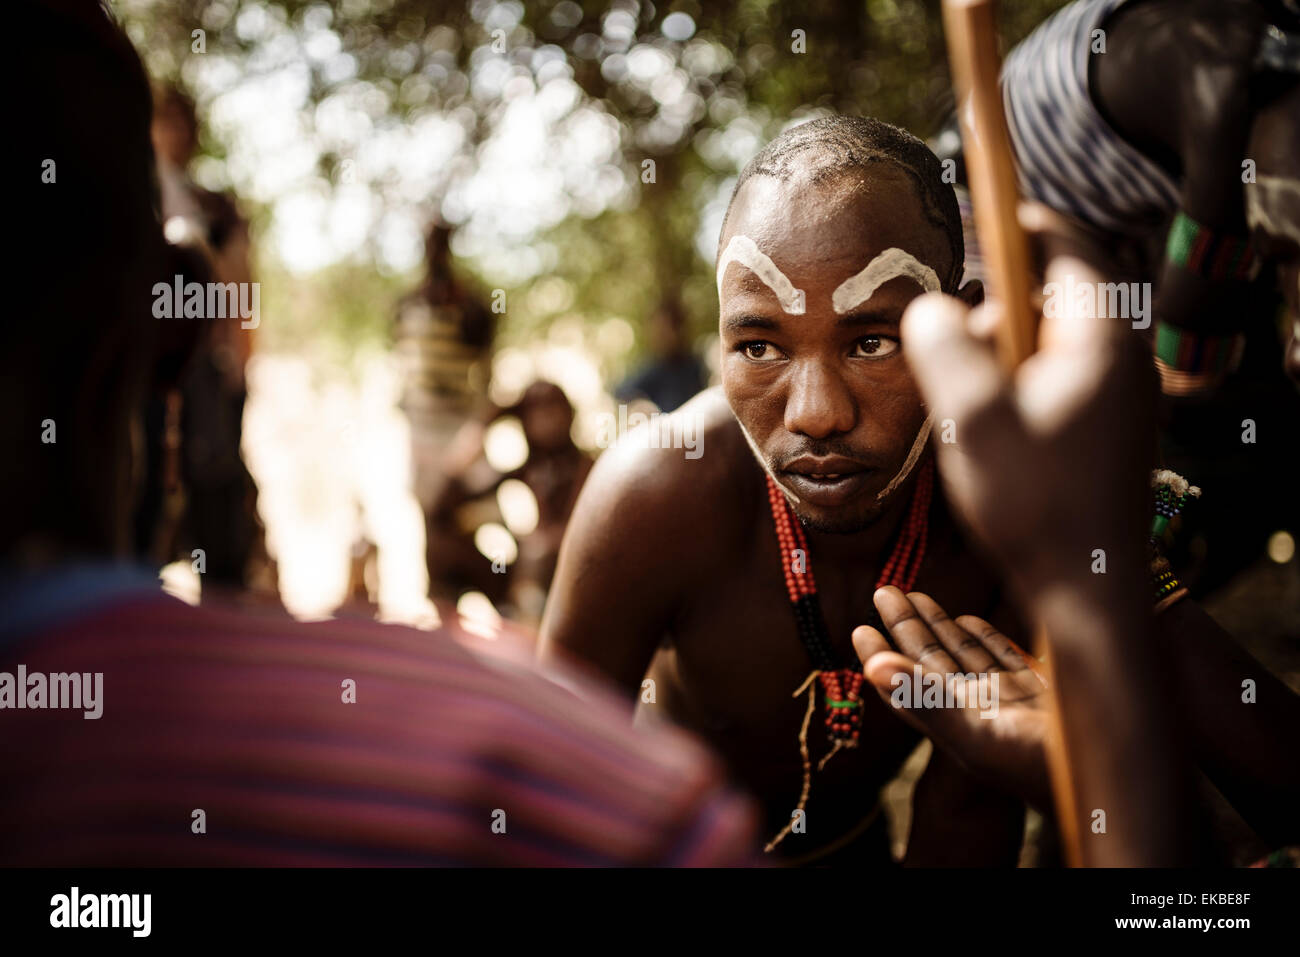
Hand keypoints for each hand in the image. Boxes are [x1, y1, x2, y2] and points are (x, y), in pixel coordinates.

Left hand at [853, 587, 1050, 808]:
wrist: (1116, 778)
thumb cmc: (1040, 766)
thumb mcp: (977, 733)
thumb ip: (925, 699)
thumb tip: (872, 668)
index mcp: (957, 720)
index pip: (907, 683)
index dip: (881, 657)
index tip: (860, 628)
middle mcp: (979, 708)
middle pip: (931, 661)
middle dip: (907, 627)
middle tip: (884, 591)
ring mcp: (1011, 699)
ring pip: (965, 655)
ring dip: (940, 625)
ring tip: (915, 595)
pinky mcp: (1042, 690)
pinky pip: (1003, 658)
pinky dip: (983, 636)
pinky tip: (969, 618)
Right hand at [902, 204, 1154, 603]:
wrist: (1088, 588)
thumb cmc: (1035, 505)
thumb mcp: (974, 418)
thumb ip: (946, 347)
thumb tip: (929, 304)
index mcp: (1100, 342)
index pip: (1068, 247)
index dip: (1020, 222)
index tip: (978, 210)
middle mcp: (1121, 360)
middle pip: (1056, 292)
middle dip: (997, 300)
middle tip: (949, 334)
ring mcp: (1117, 397)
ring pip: (1051, 340)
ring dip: (1001, 347)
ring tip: (962, 391)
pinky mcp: (1104, 428)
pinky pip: (1056, 377)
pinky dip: (1015, 380)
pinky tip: (984, 423)